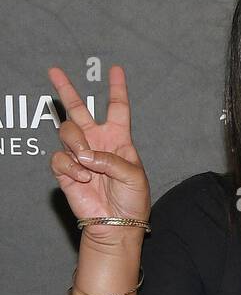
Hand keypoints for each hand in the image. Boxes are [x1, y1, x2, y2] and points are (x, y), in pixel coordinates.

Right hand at [47, 64, 149, 239]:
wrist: (116, 224)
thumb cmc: (132, 201)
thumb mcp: (134, 176)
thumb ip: (112, 159)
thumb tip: (86, 156)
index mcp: (118, 139)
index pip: (117, 108)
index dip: (117, 89)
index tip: (116, 69)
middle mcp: (96, 142)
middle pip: (78, 109)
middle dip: (65, 89)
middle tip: (53, 71)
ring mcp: (79, 155)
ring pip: (66, 130)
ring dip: (77, 144)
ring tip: (88, 164)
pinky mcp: (66, 169)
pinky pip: (60, 157)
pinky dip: (71, 167)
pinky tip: (83, 179)